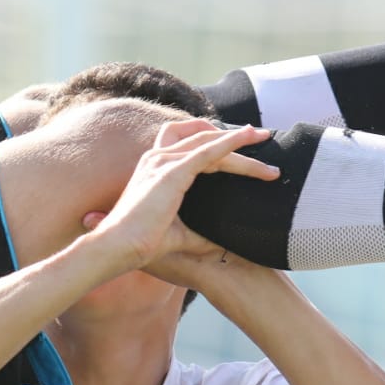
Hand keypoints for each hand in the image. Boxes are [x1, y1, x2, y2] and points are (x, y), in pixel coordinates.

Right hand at [85, 121, 278, 273]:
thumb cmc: (141, 244)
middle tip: (260, 137)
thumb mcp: (178, 236)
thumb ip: (199, 236)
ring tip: (264, 138)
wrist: (120, 248)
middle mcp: (156, 159)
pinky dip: (230, 142)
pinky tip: (249, 138)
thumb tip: (220, 246)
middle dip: (231, 136)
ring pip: (209, 144)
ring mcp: (163, 162)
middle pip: (201, 140)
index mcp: (154, 171)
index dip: (213, 139)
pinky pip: (208, 151)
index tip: (239, 141)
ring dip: (239, 141)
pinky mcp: (173, 172)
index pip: (188, 145)